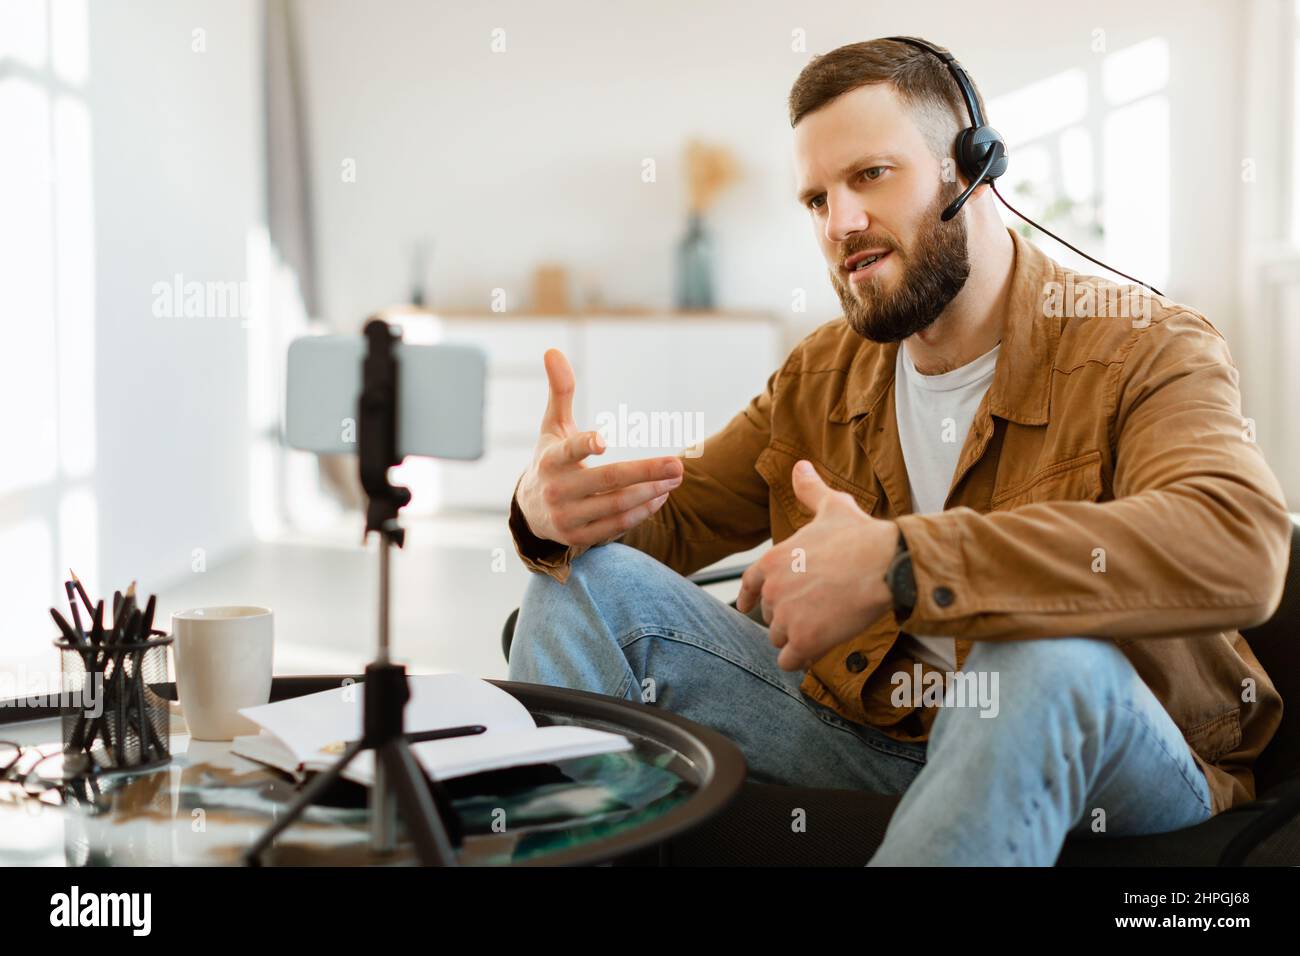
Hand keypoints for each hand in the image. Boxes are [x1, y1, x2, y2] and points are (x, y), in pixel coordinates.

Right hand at [515, 349, 684, 546]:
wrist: (530, 512)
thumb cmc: (550, 460)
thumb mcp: (551, 426)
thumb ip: (559, 391)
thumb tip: (552, 350)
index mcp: (550, 460)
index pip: (569, 451)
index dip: (585, 445)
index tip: (604, 440)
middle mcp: (557, 490)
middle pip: (607, 481)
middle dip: (645, 472)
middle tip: (677, 464)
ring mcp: (568, 517)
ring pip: (616, 506)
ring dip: (649, 492)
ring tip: (674, 478)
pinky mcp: (580, 538)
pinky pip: (616, 525)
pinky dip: (641, 511)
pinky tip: (659, 496)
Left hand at [736, 459, 898, 670]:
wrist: (886, 564)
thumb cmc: (860, 535)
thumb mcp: (831, 506)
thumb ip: (809, 490)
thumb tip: (800, 465)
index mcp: (772, 560)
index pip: (748, 587)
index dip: (751, 599)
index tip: (748, 607)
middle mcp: (773, 590)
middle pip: (770, 617)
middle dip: (789, 617)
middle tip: (818, 610)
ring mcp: (786, 617)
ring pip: (780, 640)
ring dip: (798, 639)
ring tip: (824, 627)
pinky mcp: (804, 641)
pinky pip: (790, 662)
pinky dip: (803, 658)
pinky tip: (819, 649)